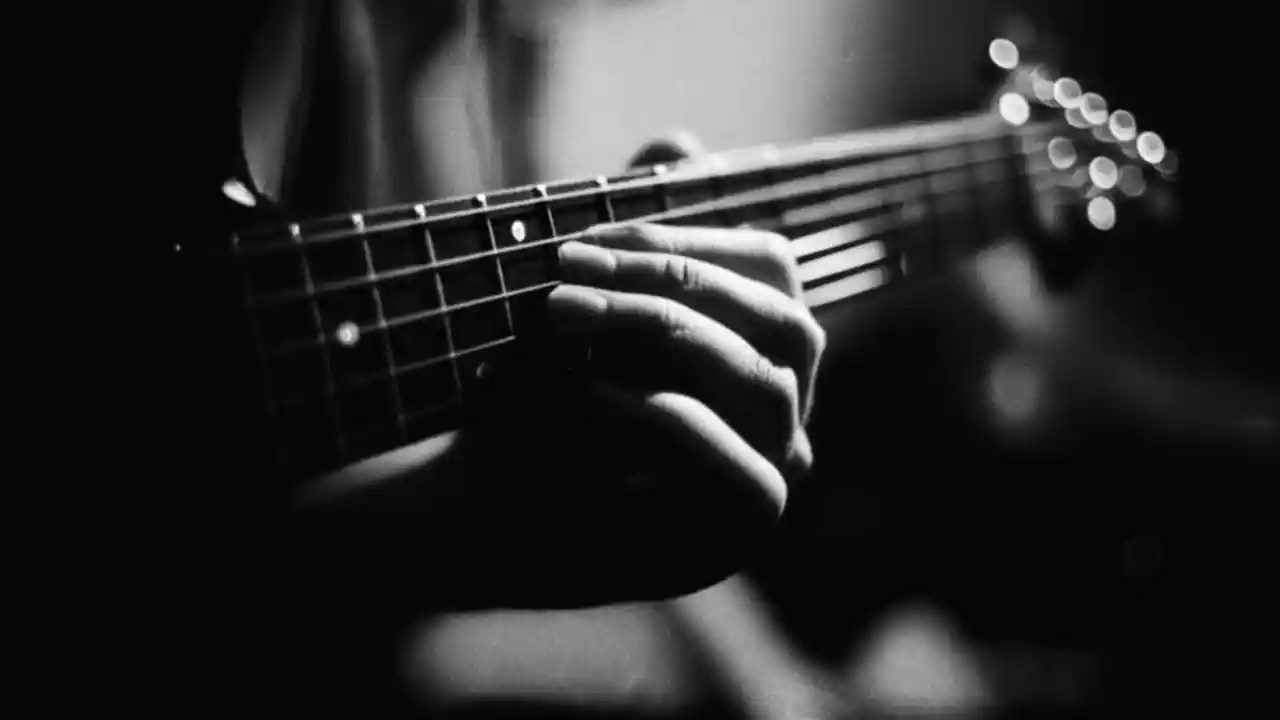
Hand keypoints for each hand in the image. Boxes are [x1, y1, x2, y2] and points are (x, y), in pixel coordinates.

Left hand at [285, 135, 825, 612]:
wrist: (472, 503)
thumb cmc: (531, 399)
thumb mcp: (580, 304)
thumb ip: (632, 230)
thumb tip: (681, 141)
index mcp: (757, 346)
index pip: (776, 271)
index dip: (693, 239)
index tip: (592, 238)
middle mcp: (783, 409)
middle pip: (781, 321)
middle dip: (670, 280)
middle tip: (564, 272)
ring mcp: (772, 472)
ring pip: (762, 383)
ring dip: (657, 332)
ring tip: (561, 318)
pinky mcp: (739, 533)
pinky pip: (740, 470)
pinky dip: (664, 418)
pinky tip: (588, 399)